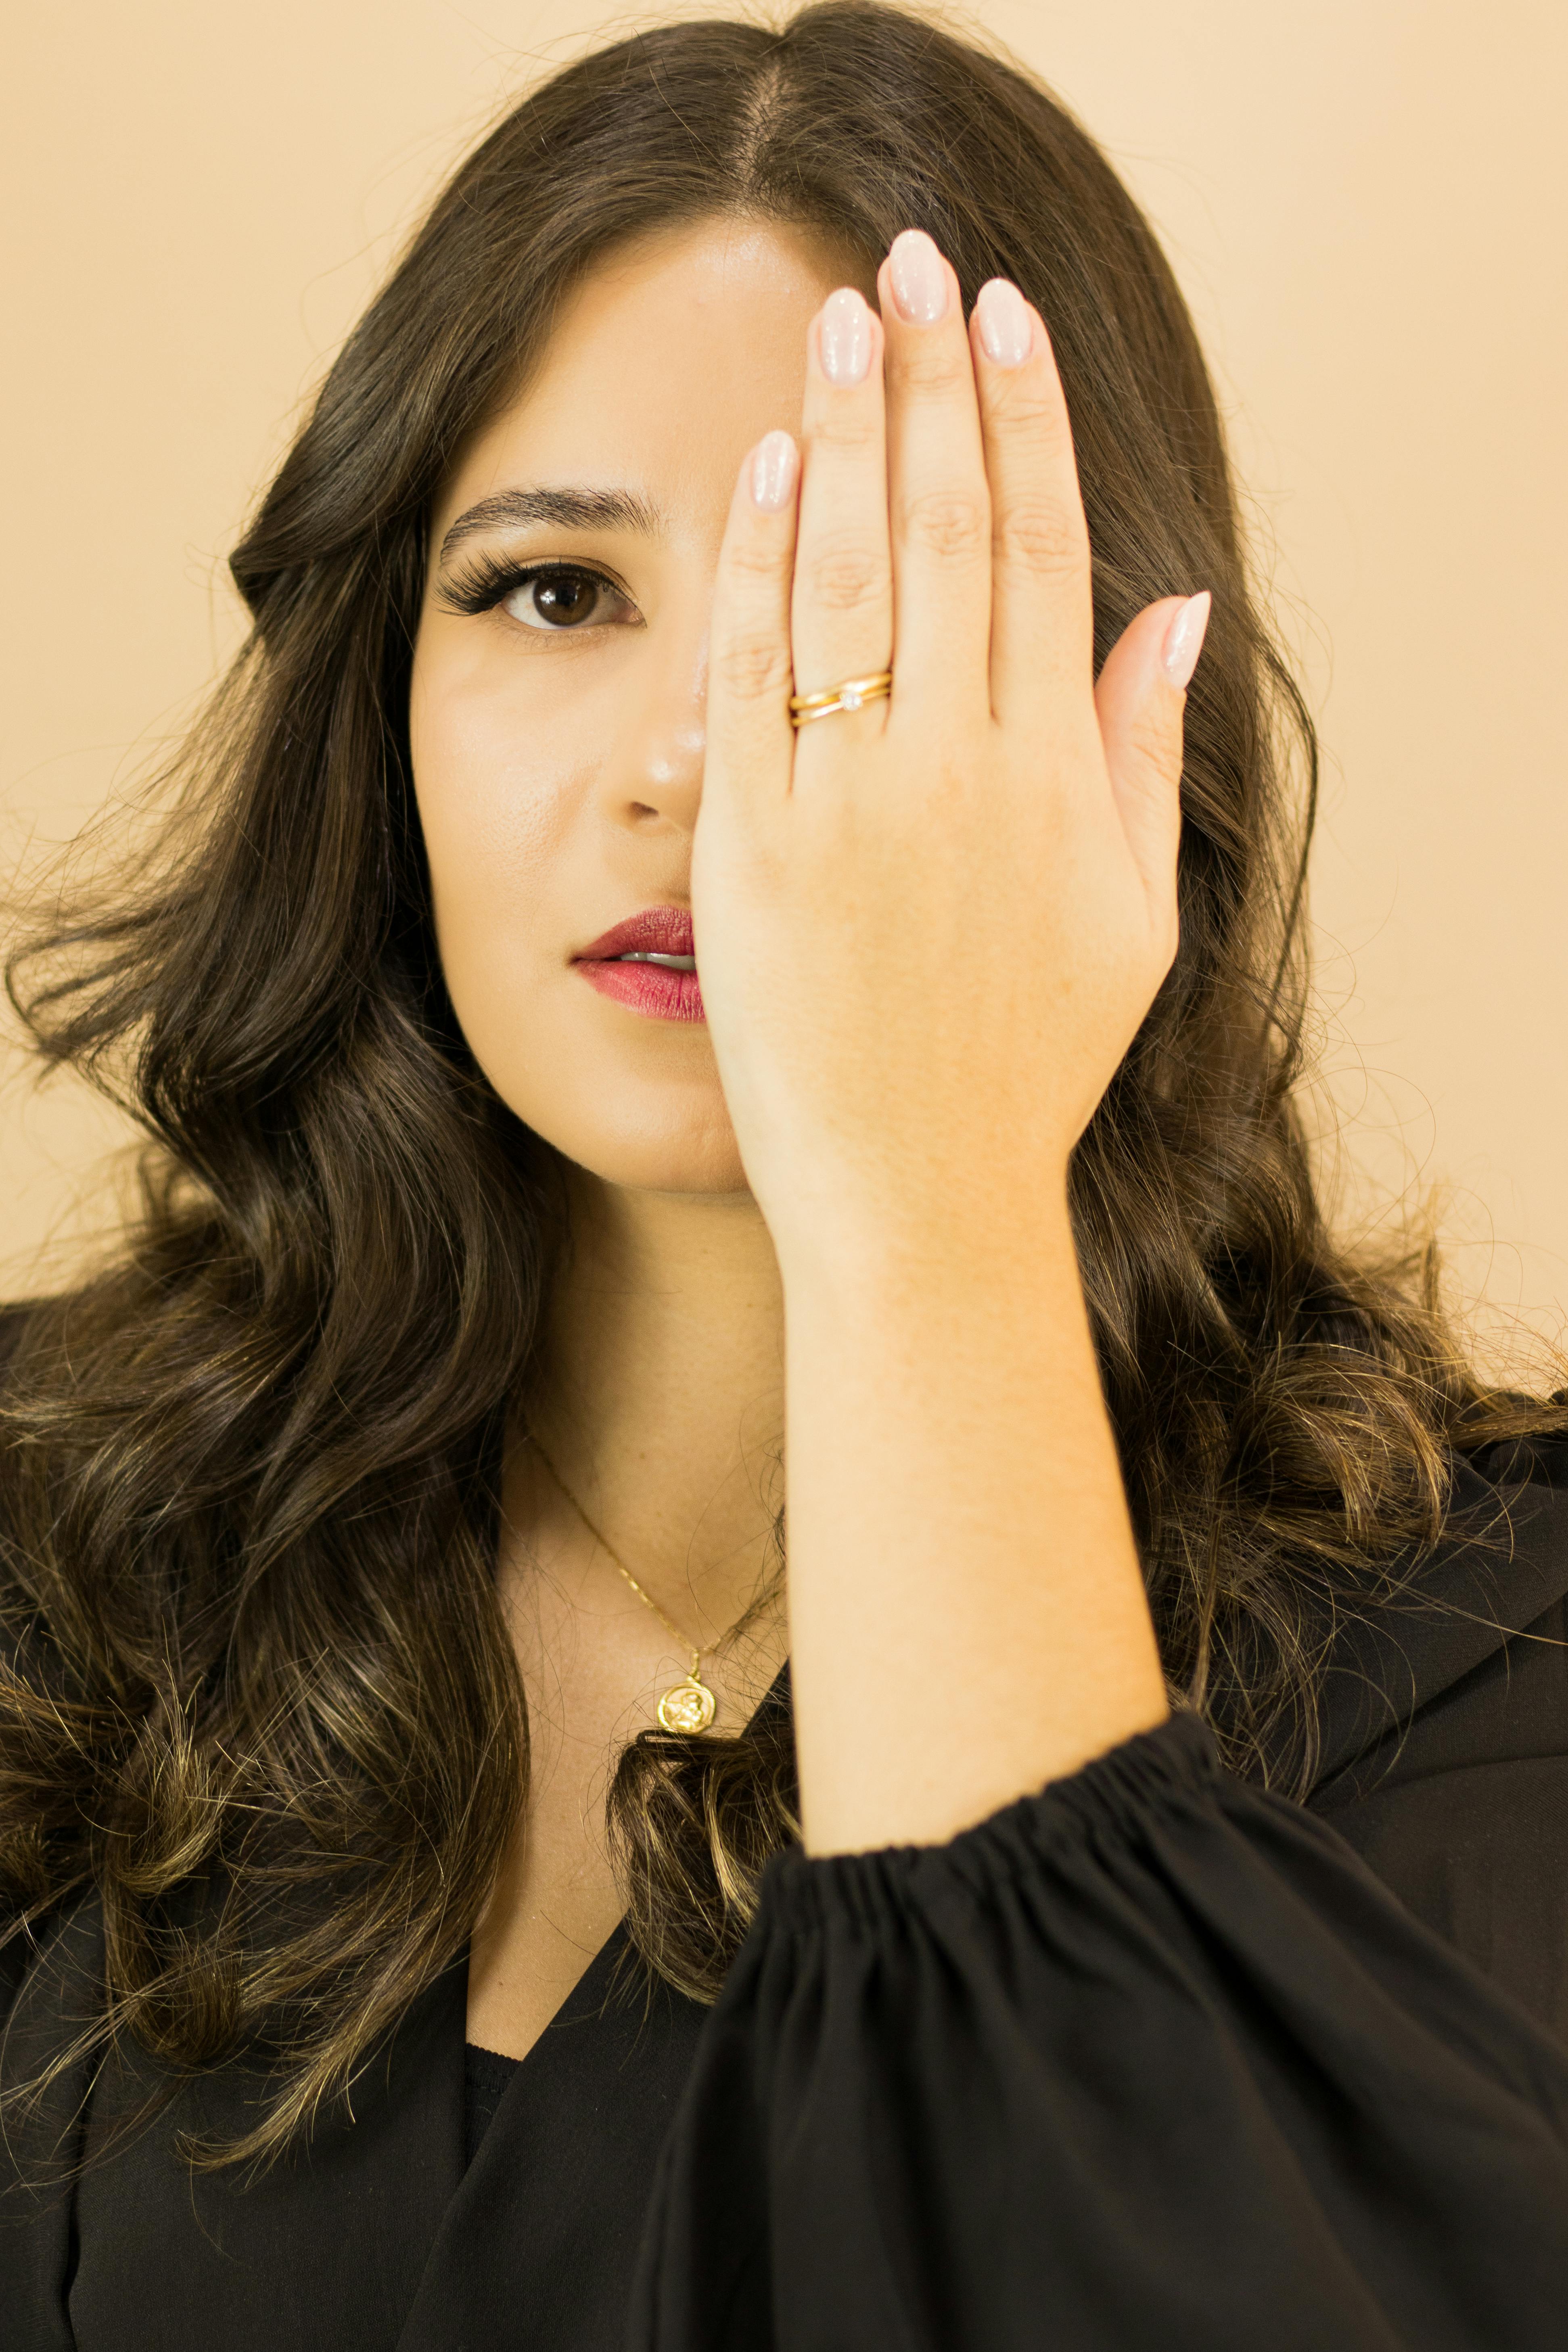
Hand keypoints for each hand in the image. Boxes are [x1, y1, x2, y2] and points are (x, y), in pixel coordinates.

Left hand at [693, 229, 1208, 1282]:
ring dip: (839, 435)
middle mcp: (955, 772)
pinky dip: (758, 568)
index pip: (1038, 554)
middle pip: (942, 532)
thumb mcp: (1132, 920)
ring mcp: (848, 807)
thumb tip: (1174, 611)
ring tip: (839, 324)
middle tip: (916, 269)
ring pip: (844, 578)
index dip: (1023, 425)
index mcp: (1052, 779)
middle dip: (930, 386)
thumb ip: (1144, 757)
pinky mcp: (753, 849)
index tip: (1008, 324)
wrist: (919, 1195)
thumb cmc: (1027, 1066)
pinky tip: (761, 472)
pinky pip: (753, 678)